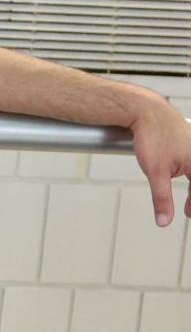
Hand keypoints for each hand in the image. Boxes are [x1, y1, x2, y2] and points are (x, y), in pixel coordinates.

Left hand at [129, 97, 190, 225]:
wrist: (145, 109)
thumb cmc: (152, 138)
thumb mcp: (155, 173)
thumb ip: (162, 198)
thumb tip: (164, 222)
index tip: (188, 215)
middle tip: (189, 210)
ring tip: (188, 195)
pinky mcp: (188, 135)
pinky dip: (190, 169)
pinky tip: (184, 171)